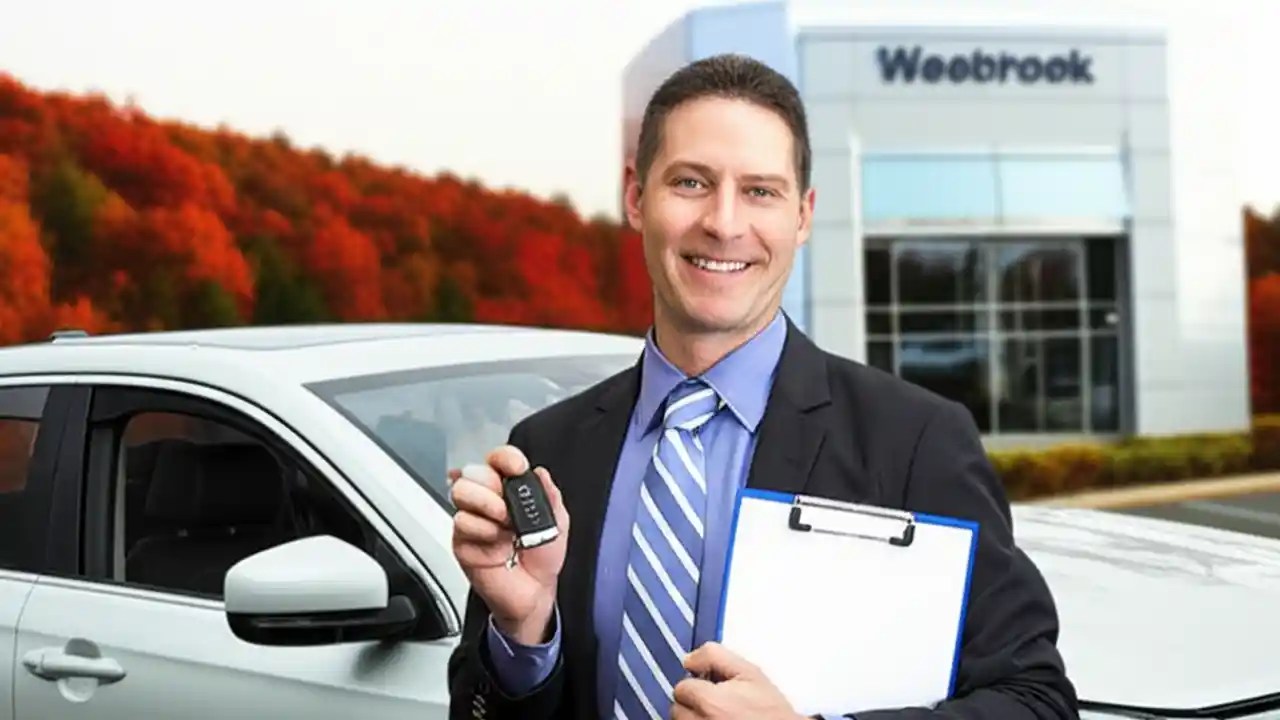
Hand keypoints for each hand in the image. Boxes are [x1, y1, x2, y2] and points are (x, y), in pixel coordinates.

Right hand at [448, 444, 568, 645]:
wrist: (534, 593)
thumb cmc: (542, 558)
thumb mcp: (558, 522)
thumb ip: (550, 496)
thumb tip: (540, 473)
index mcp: (510, 490)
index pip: (498, 460)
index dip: (504, 458)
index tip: (517, 467)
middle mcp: (488, 500)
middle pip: (473, 471)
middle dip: (492, 485)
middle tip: (508, 506)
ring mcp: (473, 519)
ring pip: (461, 491)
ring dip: (486, 505)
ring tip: (504, 523)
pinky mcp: (462, 540)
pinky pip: (461, 522)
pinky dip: (482, 529)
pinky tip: (496, 541)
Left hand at [672, 642, 804, 719]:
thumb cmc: (771, 711)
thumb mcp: (749, 672)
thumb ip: (715, 656)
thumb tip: (689, 659)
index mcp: (710, 702)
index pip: (682, 687)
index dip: (698, 684)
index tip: (711, 688)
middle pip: (678, 709)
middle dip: (693, 703)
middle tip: (716, 704)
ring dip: (694, 718)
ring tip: (718, 716)